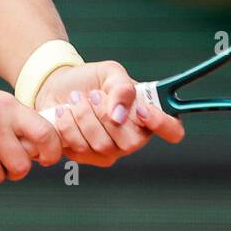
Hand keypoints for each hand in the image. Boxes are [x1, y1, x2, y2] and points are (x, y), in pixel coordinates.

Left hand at [34, 60, 184, 167]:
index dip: (162, 124)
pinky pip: (79, 149)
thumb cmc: (91, 80)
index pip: (172, 130)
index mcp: (148, 115)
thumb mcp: (110, 73)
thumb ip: (121, 88)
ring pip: (102, 145)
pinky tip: (64, 111)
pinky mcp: (86, 157)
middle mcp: (133, 137)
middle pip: (132, 142)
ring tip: (75, 98)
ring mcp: (110, 151)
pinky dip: (68, 125)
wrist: (58, 87)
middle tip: (94, 95)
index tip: (141, 109)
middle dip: (106, 116)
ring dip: (84, 117)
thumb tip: (120, 115)